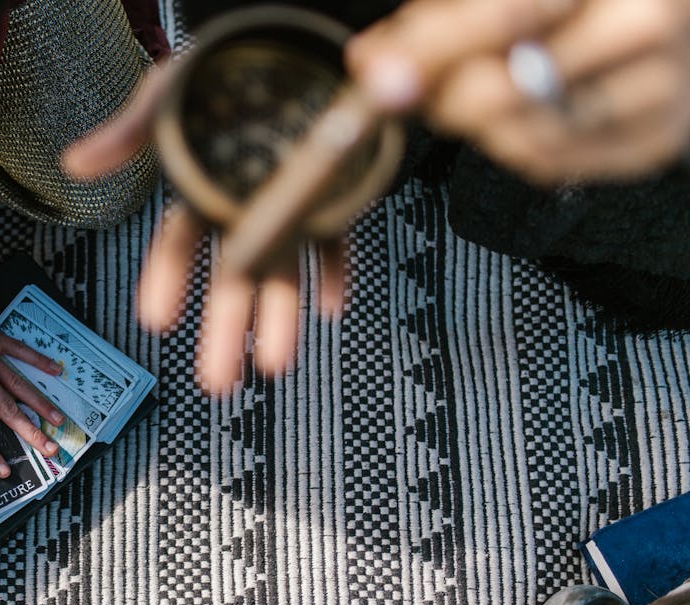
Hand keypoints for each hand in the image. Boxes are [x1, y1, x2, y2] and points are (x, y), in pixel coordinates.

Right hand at [64, 66, 347, 392]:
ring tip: (274, 365)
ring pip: (281, 272)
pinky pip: (335, 241)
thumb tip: (73, 165)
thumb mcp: (166, 97)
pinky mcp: (330, 194)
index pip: (177, 247)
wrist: (286, 43)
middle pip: (230, 279)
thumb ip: (126, 135)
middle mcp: (240, 206)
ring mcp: (286, 204)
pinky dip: (336, 273)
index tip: (156, 320)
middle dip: (224, 331)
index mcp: (198, 189)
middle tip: (219, 383)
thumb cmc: (220, 67)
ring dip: (279, 319)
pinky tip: (333, 306)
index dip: (167, 282)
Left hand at [348, 0, 689, 183]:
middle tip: (423, 85)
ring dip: (473, 124)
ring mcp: (660, 88)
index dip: (431, 51)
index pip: (505, 14)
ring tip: (475, 92)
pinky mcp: (659, 139)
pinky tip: (514, 113)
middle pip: (506, 89)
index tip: (380, 74)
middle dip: (441, 96)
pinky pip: (552, 163)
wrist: (674, 13)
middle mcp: (644, 24)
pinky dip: (511, 143)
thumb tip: (372, 59)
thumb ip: (442, 13)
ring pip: (522, 136)